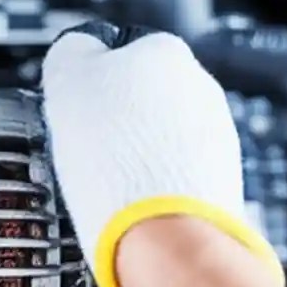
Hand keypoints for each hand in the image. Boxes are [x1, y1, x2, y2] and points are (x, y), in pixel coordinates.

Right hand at [41, 22, 282, 286]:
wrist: (163, 236)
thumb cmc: (115, 160)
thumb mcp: (66, 79)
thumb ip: (72, 52)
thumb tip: (77, 50)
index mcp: (166, 52)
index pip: (116, 52)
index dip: (87, 83)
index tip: (70, 108)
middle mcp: (200, 88)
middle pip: (141, 99)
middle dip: (115, 122)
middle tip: (82, 150)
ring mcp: (216, 137)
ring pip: (159, 141)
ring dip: (135, 158)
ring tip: (106, 187)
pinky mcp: (221, 182)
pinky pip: (174, 179)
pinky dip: (155, 190)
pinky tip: (133, 207)